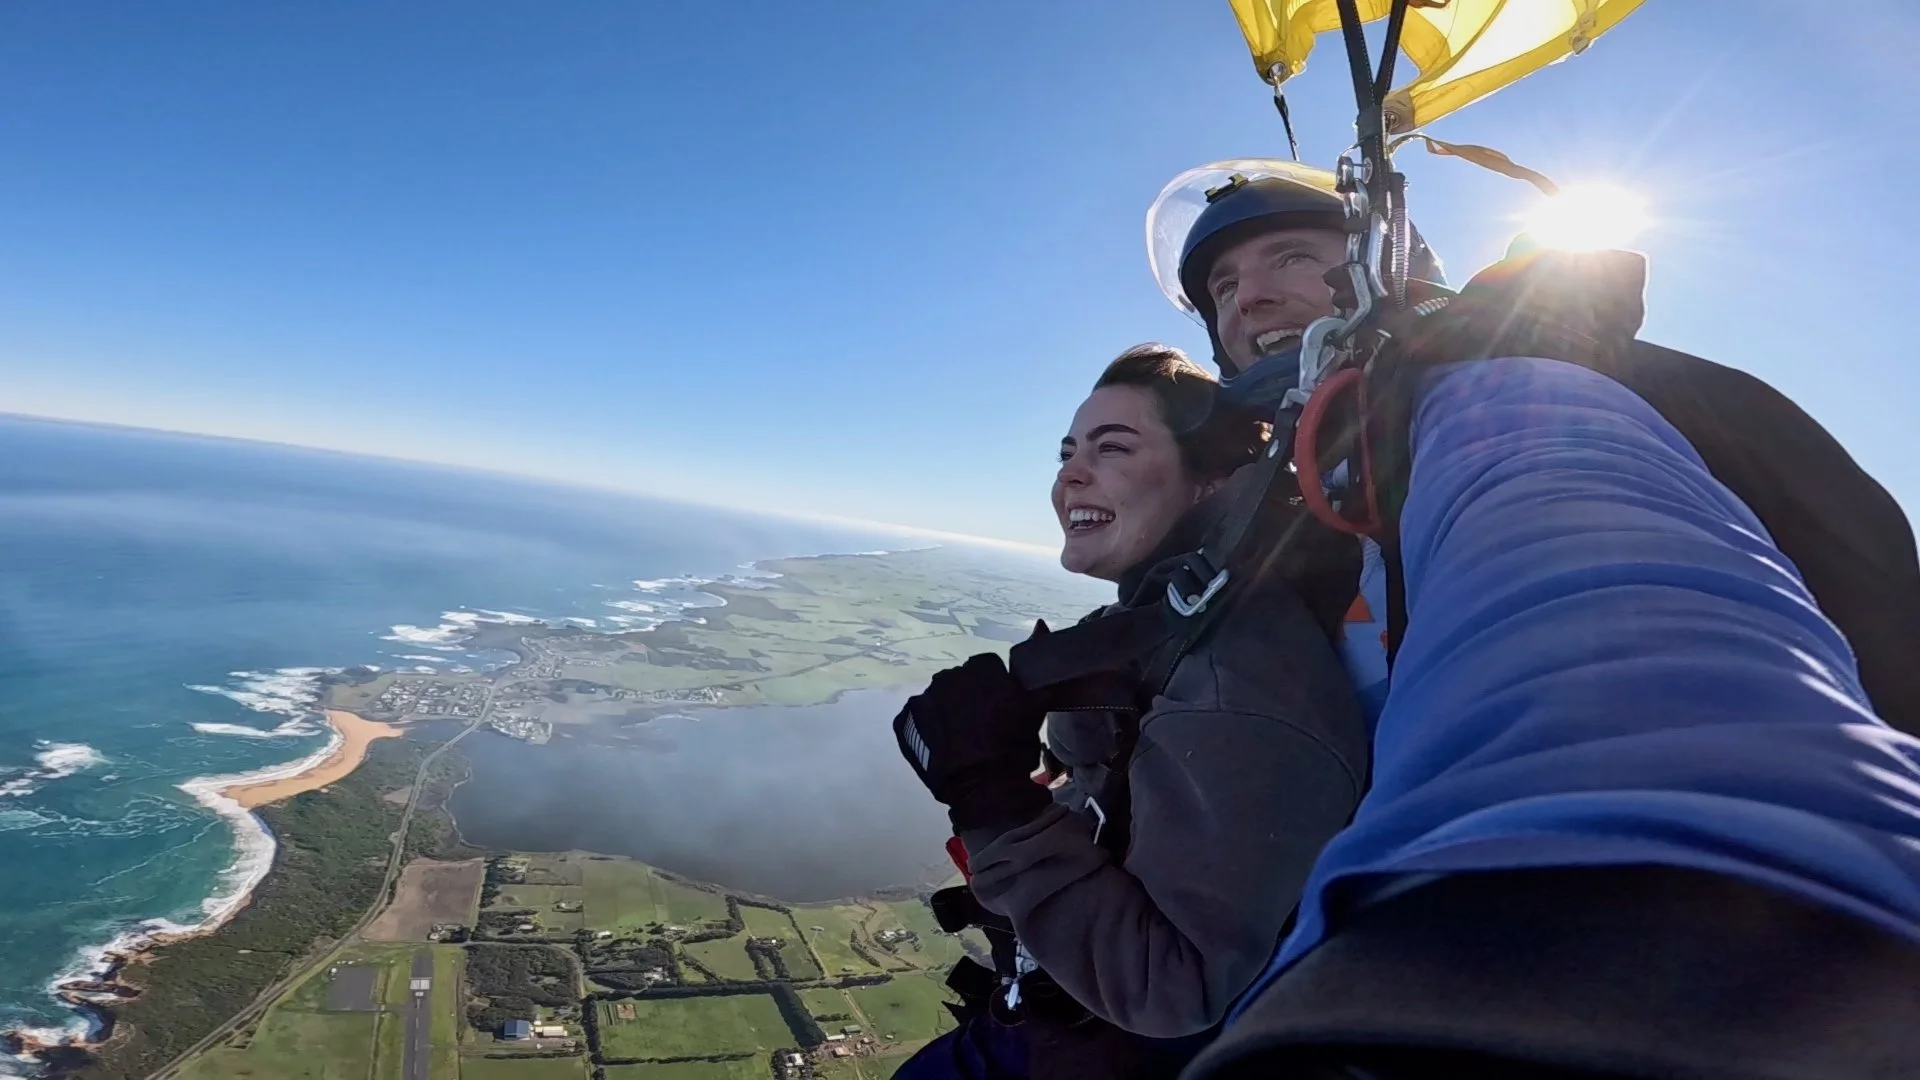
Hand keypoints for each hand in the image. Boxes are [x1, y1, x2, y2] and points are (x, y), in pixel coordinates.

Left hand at [894, 650, 1050, 831]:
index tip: (1002, 711)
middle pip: (960, 683)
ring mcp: (922, 700)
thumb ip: (1037, 660)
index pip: (986, 669)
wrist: (984, 788)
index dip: (995, 690)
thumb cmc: (1014, 744)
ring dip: (947, 713)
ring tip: (961, 740)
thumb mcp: (1035, 705)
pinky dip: (927, 728)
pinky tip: (942, 747)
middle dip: (969, 698)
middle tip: (983, 727)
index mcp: (977, 669)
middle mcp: (946, 677)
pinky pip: (917, 719)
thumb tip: (1040, 622)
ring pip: (939, 700)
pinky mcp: (904, 723)